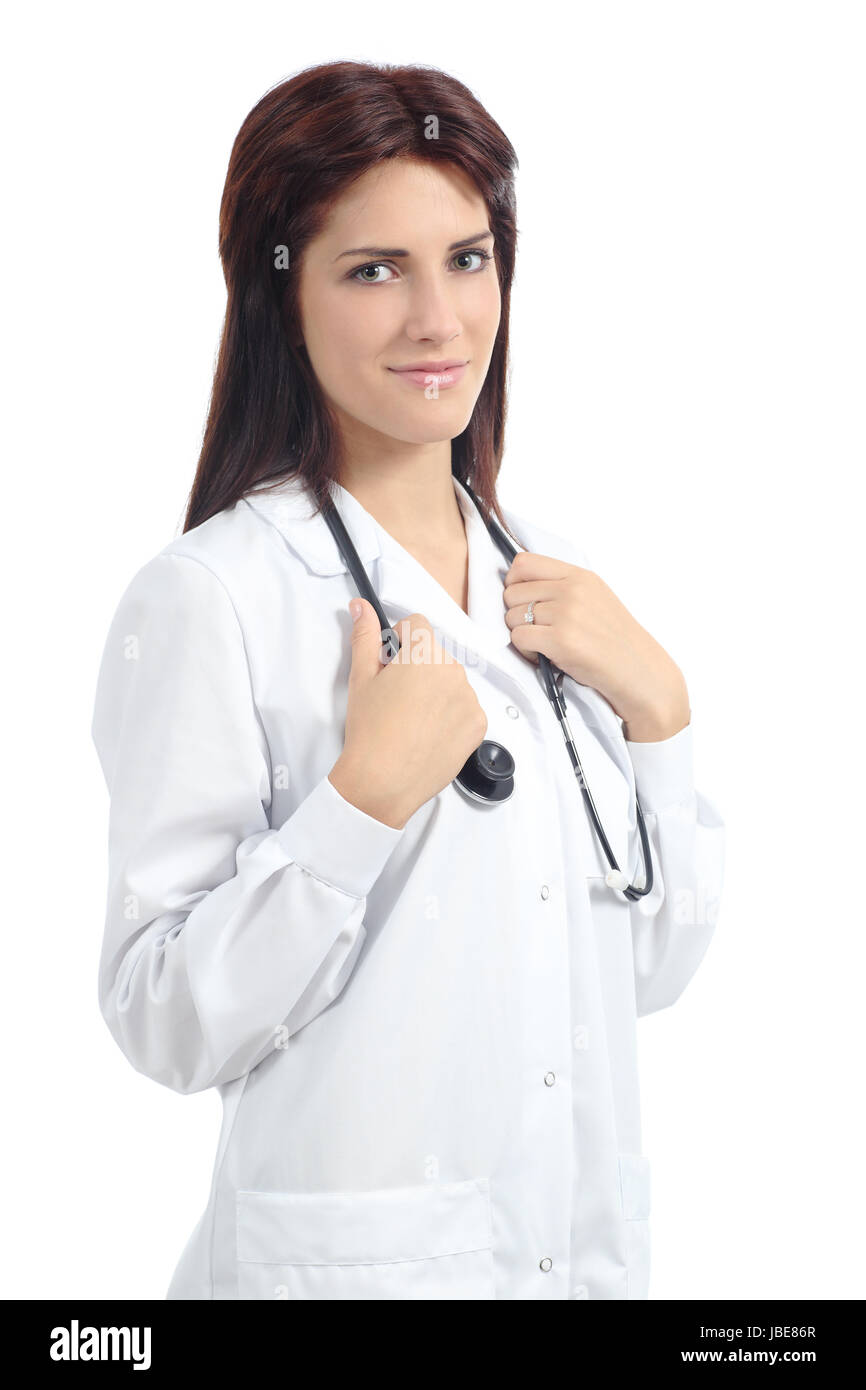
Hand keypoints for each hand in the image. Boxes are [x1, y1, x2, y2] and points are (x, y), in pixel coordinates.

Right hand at [329, 600, 488, 827]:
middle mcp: (453, 670)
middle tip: (396, 699)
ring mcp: (470, 698)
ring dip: (436, 691)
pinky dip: (450, 715)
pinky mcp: (478, 724)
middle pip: (435, 654)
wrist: (384, 781)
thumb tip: (362, 607)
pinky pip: (465, 707)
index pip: (417, 625)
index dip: (399, 641)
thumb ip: (364, 636)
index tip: (389, 664)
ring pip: (451, 681)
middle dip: (417, 668)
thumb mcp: (361, 678)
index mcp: (424, 653)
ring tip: (412, 721)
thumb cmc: (370, 730)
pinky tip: (429, 733)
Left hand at [502, 552, 690, 740]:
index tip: (521, 599)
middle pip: (512, 592)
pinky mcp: (561, 640)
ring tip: (543, 645)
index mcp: (579, 577)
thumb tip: (518, 585)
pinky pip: (518, 638)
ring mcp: (567, 614)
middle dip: (515, 613)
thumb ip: (562, 588)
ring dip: (521, 634)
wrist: (639, 671)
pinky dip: (525, 651)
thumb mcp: (594, 599)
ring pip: (512, 617)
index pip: (524, 563)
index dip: (513, 582)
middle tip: (535, 629)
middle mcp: (572, 590)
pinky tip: (544, 656)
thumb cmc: (615, 641)